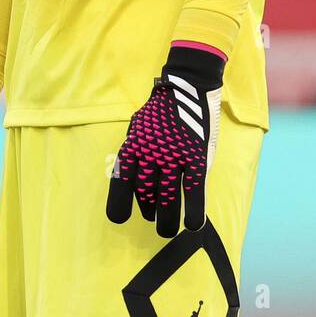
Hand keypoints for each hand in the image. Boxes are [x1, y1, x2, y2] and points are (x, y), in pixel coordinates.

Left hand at [106, 45, 223, 237]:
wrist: (188, 85)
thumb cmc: (163, 109)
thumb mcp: (140, 127)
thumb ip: (136, 150)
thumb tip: (131, 177)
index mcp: (133, 147)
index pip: (122, 182)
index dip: (119, 204)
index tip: (121, 218)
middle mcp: (150, 155)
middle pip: (146, 195)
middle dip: (149, 212)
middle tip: (155, 221)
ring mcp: (174, 157)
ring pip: (168, 198)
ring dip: (168, 220)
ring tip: (167, 231)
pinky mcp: (196, 158)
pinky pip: (193, 191)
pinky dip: (193, 211)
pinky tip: (193, 225)